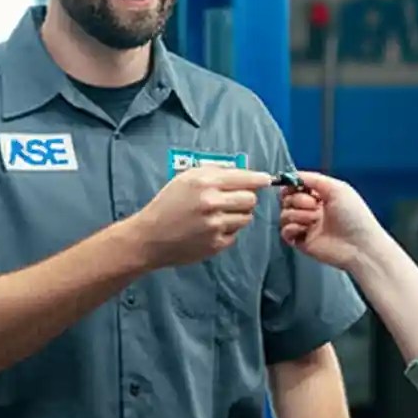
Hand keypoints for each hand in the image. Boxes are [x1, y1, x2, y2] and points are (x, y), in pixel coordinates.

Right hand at [129, 167, 272, 268]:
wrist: (150, 237)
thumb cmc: (167, 205)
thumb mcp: (185, 179)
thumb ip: (214, 173)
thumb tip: (242, 173)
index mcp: (205, 182)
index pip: (245, 178)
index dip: (260, 179)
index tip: (267, 180)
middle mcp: (212, 203)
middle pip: (251, 199)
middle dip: (246, 199)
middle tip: (235, 200)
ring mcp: (215, 225)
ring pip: (246, 218)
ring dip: (237, 216)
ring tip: (219, 215)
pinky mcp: (216, 244)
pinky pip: (235, 234)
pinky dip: (227, 231)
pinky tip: (211, 229)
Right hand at [279, 171, 382, 271]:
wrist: (358, 245)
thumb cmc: (353, 215)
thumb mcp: (337, 188)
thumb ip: (313, 179)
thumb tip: (292, 174)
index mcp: (321, 196)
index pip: (296, 187)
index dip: (291, 185)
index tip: (292, 186)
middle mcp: (312, 210)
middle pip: (287, 199)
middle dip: (297, 200)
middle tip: (313, 205)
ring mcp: (306, 226)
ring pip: (285, 214)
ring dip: (298, 214)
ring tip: (315, 220)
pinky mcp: (301, 241)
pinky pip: (285, 231)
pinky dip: (292, 228)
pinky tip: (305, 229)